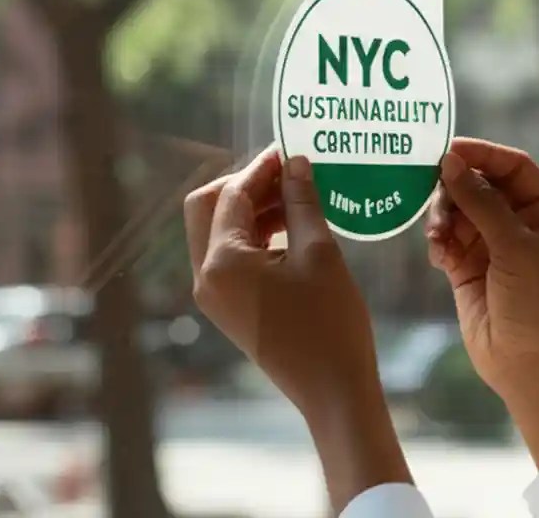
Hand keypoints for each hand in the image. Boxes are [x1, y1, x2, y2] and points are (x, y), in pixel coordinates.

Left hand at [183, 147, 409, 512]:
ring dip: (254, 210)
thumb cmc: (330, 322)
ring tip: (300, 196)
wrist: (333, 389)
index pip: (231, 196)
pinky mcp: (232, 308)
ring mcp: (216, 296)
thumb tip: (296, 162)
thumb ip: (303, 202)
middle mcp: (206, 278)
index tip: (293, 149)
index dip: (262, 167)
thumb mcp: (320, 253)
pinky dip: (258, 236)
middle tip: (290, 171)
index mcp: (222, 262)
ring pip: (221, 233)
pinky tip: (295, 228)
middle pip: (209, 209)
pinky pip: (233, 258)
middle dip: (247, 185)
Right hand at [426, 138, 538, 467]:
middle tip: (430, 185)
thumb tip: (451, 161)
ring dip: (445, 215)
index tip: (450, 148)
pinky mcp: (471, 267)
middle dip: (458, 187)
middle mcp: (526, 225)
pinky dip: (440, 240)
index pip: (517, 168)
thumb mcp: (514, 247)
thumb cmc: (537, 304)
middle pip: (484, 185)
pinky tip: (438, 252)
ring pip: (461, 210)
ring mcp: (497, 246)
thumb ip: (481, 202)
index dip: (485, 154)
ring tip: (438, 233)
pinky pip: (449, 238)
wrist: (526, 365)